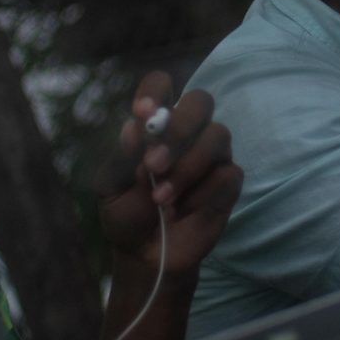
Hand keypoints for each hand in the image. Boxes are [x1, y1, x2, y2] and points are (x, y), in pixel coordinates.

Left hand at [95, 72, 242, 275]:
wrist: (144, 253)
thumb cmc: (125, 212)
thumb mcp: (110, 188)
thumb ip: (122, 159)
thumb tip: (133, 129)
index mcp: (155, 124)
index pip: (162, 85)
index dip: (155, 91)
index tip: (142, 113)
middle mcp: (188, 132)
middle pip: (200, 102)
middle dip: (179, 128)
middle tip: (153, 163)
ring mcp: (212, 155)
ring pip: (218, 137)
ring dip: (187, 168)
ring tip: (159, 198)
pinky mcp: (228, 183)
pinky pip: (227, 174)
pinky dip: (201, 193)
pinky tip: (180, 211)